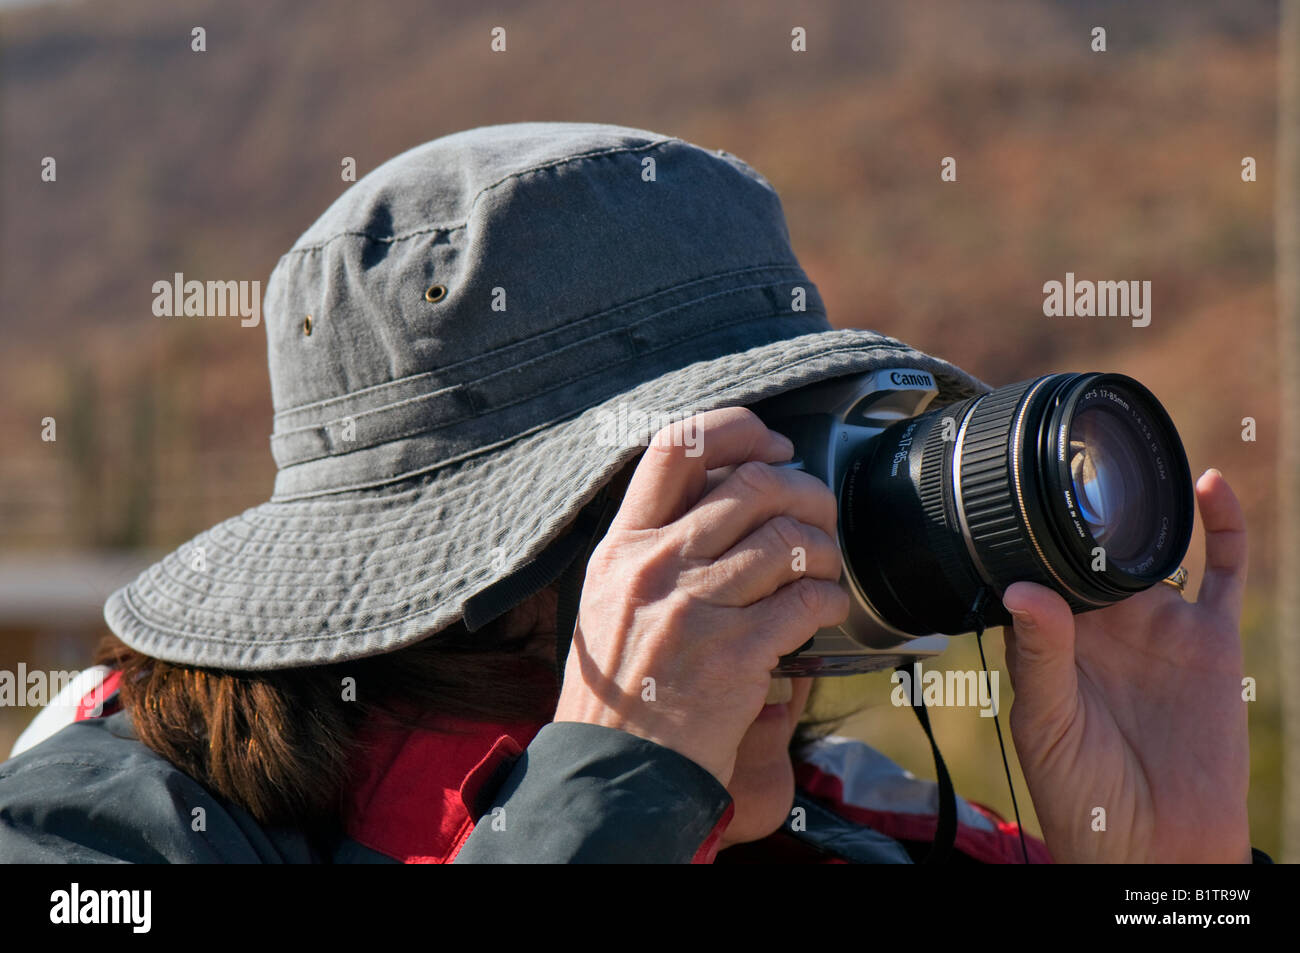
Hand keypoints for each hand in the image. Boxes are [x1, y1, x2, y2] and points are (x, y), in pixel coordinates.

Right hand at [553, 407, 848, 786]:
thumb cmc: (616, 689)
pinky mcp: (737, 653)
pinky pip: (808, 600)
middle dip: (804, 490)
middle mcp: (657, 566)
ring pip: (790, 539)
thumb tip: (723, 496)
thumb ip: (654, 546)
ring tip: (824, 566)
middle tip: (817, 511)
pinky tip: (826, 609)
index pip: (677, 447)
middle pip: (753, 485)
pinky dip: (830, 598)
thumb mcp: (609, 598)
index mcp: (622, 546)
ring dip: (825, 548)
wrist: (613, 771)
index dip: (738, 430)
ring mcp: (697, 607)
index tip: (772, 445)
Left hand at [1002, 468, 1251, 862]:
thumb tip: (1024, 592)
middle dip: (1082, 511)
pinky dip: (1222, 525)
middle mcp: (1102, 627)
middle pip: (1089, 551)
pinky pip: (1221, 571)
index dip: (1022, 535)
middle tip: (1071, 459)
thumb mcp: (1048, 725)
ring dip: (1142, 508)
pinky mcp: (1209, 639)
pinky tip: (1208, 483)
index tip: (1007, 489)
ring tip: (1124, 459)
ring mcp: (1157, 628)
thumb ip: (1040, 657)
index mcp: (1051, 641)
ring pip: (1150, 549)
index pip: (1034, 570)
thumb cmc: (1083, 795)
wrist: (1156, 846)